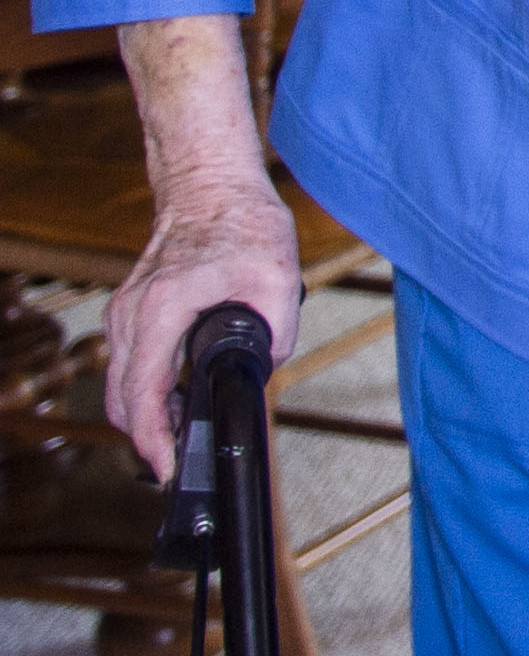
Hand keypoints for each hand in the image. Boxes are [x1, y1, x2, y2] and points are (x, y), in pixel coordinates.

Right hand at [105, 15, 299, 478]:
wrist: (211, 186)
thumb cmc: (243, 225)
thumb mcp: (279, 279)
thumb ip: (278, 332)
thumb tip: (266, 368)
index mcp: (161, 311)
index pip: (143, 394)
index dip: (153, 441)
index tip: (167, 469)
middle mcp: (131, 317)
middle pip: (123, 400)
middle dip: (148, 438)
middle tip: (182, 464)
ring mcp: (125, 315)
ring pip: (122, 385)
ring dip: (147, 416)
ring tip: (186, 438)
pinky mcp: (131, 313)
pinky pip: (130, 366)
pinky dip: (146, 391)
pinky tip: (179, 402)